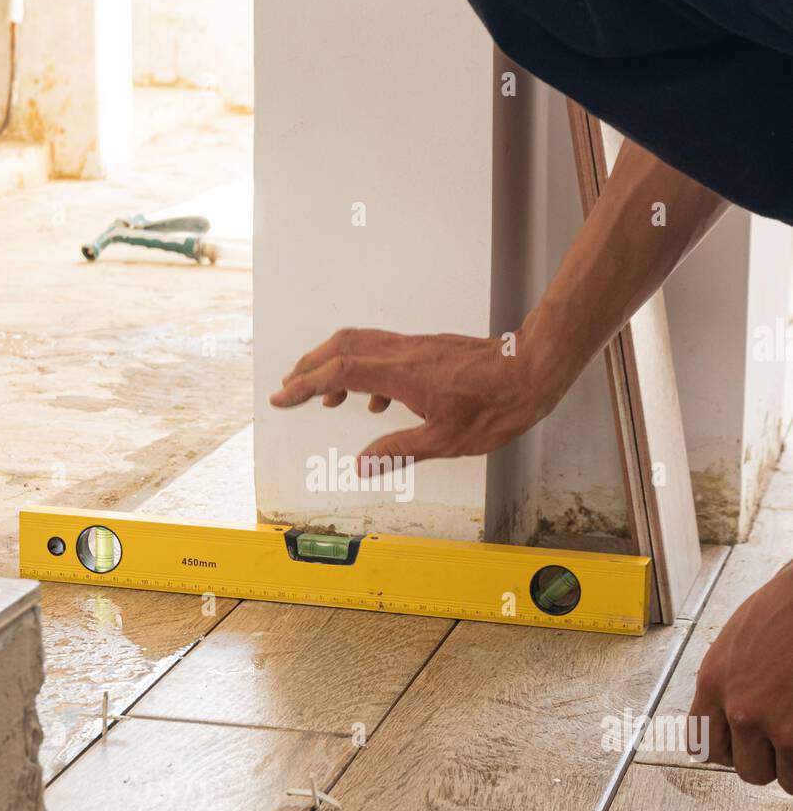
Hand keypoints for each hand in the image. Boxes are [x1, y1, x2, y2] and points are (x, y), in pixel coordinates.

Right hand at [269, 327, 559, 467]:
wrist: (530, 371)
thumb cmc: (495, 406)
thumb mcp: (444, 442)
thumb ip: (397, 451)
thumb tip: (362, 465)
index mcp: (400, 375)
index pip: (338, 372)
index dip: (304, 384)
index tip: (280, 396)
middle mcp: (403, 353)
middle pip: (341, 347)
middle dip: (309, 365)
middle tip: (289, 387)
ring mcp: (416, 347)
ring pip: (361, 344)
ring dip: (335, 365)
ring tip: (325, 396)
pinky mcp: (428, 349)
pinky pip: (384, 351)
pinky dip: (366, 370)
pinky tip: (375, 401)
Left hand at [689, 563, 792, 791]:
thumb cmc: (783, 608)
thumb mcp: (736, 644)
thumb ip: (729, 685)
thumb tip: (735, 718)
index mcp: (714, 683)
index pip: (703, 747)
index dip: (730, 751)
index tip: (745, 744)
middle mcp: (740, 709)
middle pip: (746, 769)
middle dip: (767, 759)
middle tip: (783, 739)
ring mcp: (776, 725)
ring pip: (782, 777)